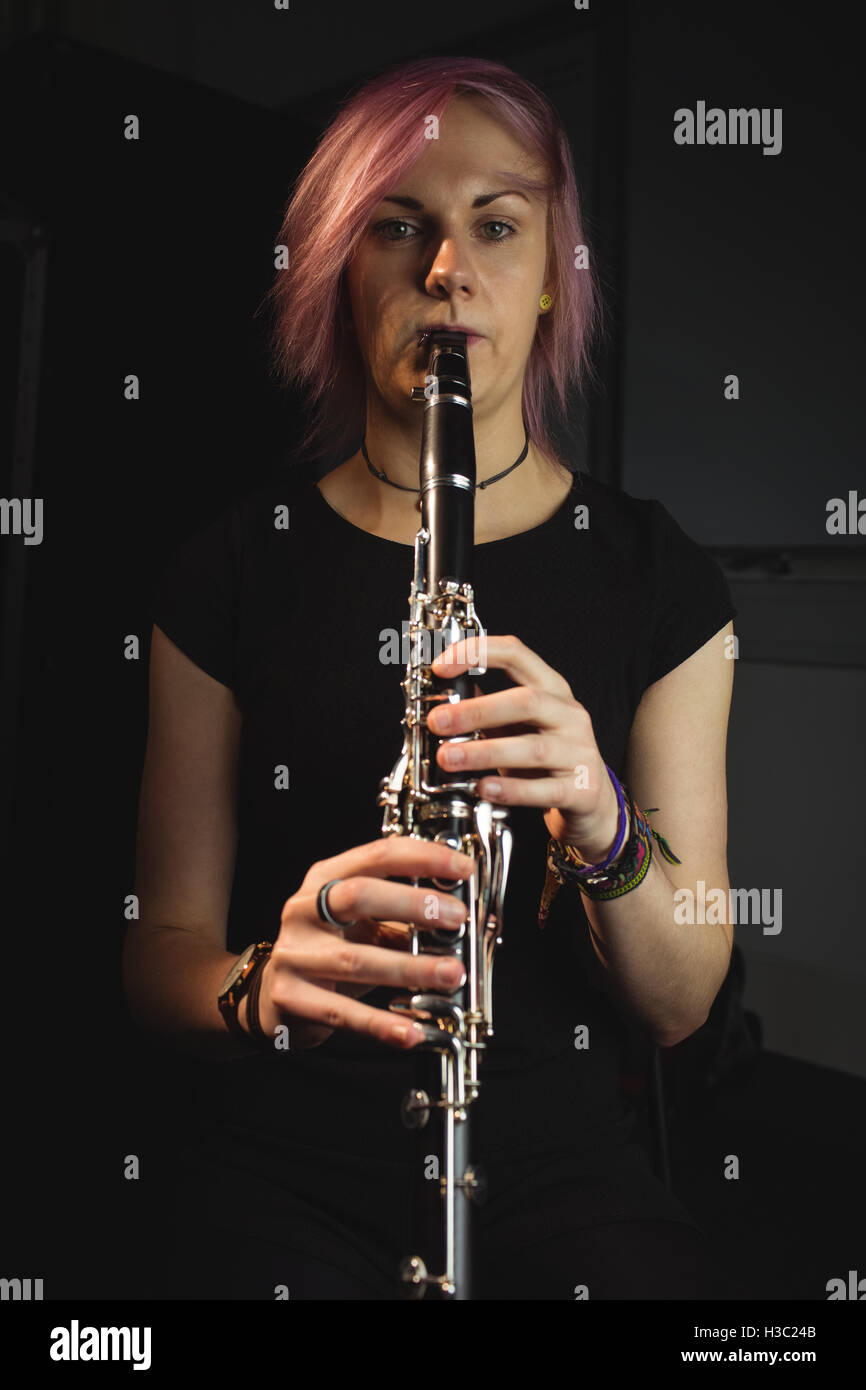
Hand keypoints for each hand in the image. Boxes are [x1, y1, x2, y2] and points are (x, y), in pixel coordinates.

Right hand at [256, 837, 474, 1050]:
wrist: (272, 997)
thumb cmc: (329, 952)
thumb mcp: (363, 926)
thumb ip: (402, 919)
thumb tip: (456, 921)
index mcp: (324, 879)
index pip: (376, 855)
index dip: (422, 858)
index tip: (462, 869)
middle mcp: (303, 909)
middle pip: (357, 895)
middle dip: (413, 904)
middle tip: (456, 917)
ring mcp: (293, 953)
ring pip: (355, 958)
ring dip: (410, 968)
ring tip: (451, 974)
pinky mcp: (289, 996)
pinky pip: (341, 1012)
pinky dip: (380, 1024)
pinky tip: (411, 1032)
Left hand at [427, 634, 620, 862]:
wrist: (591, 800)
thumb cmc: (547, 757)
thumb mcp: (518, 724)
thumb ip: (485, 706)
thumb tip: (439, 693)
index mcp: (551, 689)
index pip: (517, 654)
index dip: (477, 654)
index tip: (440, 667)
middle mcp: (569, 715)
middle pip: (525, 701)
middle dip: (476, 710)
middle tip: (437, 722)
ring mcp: (579, 752)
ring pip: (532, 748)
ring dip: (484, 753)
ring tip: (448, 759)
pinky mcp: (581, 790)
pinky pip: (543, 790)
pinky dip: (510, 789)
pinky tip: (483, 789)